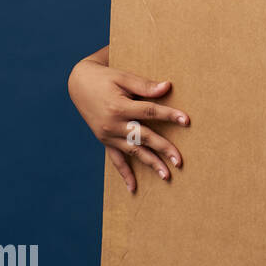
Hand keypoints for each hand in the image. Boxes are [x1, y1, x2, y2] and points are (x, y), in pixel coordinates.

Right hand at [67, 57, 189, 192]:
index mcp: (119, 107)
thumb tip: (167, 87)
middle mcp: (113, 125)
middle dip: (163, 149)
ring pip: (133, 152)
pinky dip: (125, 174)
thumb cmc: (105, 78)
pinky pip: (115, 160)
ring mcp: (108, 135)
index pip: (150, 112)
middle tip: (179, 161)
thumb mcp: (123, 77)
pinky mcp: (105, 141)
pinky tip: (133, 188)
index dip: (169, 115)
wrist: (78, 84)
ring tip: (167, 176)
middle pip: (144, 137)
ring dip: (150, 164)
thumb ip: (144, 85)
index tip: (186, 120)